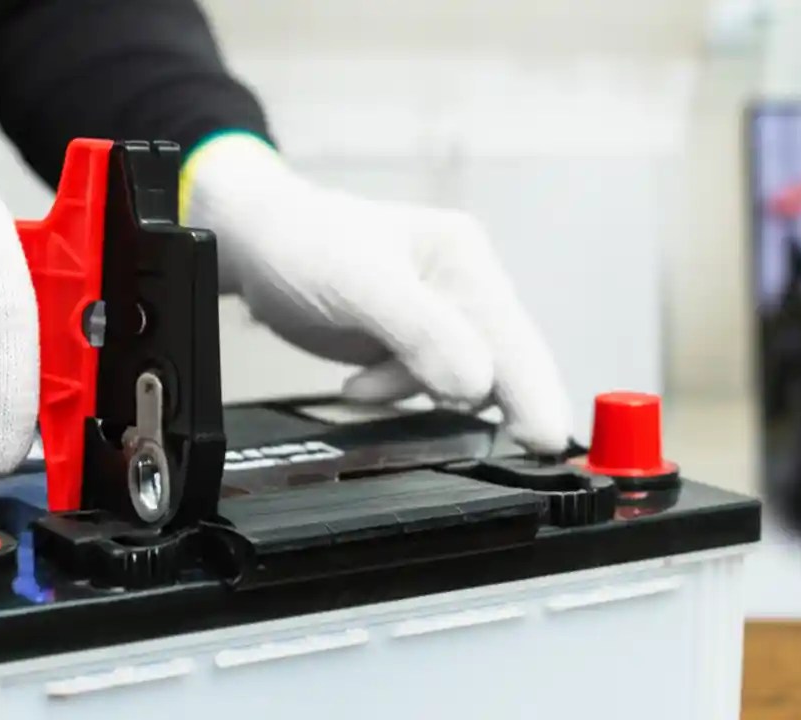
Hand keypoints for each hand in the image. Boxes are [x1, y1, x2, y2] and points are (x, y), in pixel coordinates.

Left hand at [183, 134, 571, 452]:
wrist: (254, 245)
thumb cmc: (302, 244)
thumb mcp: (360, 283)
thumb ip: (422, 332)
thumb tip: (476, 384)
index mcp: (464, 258)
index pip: (512, 337)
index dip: (533, 392)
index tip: (545, 439)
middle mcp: (463, 286)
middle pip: (503, 362)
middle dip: (496, 401)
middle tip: (520, 445)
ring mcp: (440, 318)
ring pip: (465, 380)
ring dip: (420, 393)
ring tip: (368, 380)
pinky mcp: (412, 344)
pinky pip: (426, 385)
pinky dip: (393, 391)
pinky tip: (358, 382)